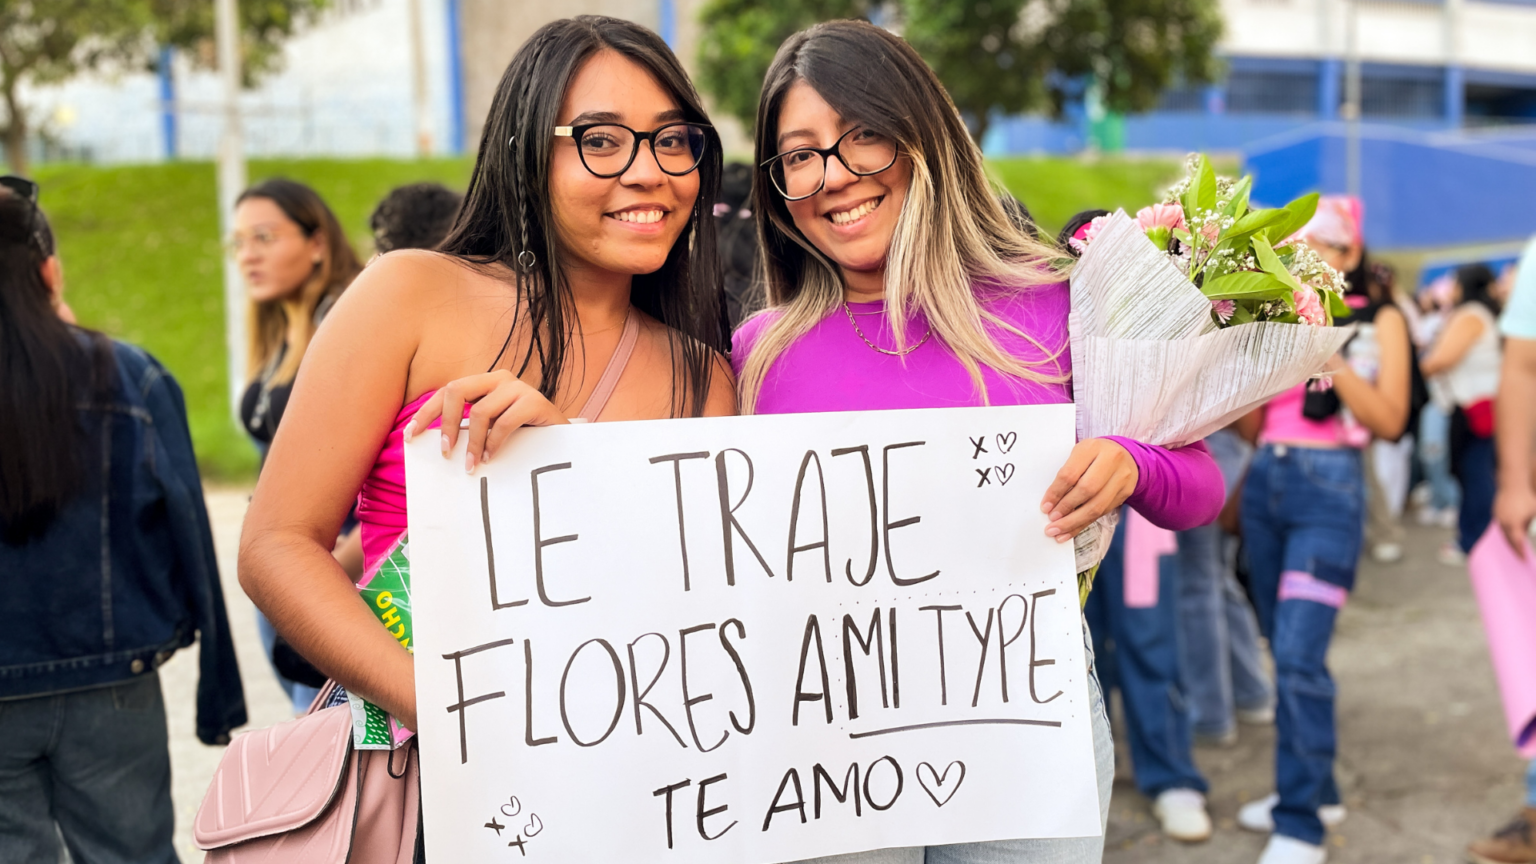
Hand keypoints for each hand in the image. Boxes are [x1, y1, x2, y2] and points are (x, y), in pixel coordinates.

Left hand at [406, 371, 567, 472]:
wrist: (562, 438)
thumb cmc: (523, 434)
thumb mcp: (491, 427)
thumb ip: (469, 427)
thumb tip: (437, 444)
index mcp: (484, 382)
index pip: (446, 391)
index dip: (426, 413)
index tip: (410, 436)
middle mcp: (499, 378)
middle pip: (456, 390)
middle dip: (445, 423)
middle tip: (444, 452)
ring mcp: (517, 387)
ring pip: (479, 412)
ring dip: (472, 443)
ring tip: (471, 464)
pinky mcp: (534, 401)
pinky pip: (504, 423)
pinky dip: (493, 444)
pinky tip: (491, 457)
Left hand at [1040, 438, 1138, 541]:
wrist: (1126, 456)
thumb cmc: (1095, 455)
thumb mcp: (1080, 454)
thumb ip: (1067, 473)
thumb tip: (1050, 502)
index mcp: (1092, 448)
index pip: (1070, 474)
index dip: (1056, 492)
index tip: (1045, 506)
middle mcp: (1110, 461)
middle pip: (1086, 490)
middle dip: (1066, 508)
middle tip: (1052, 520)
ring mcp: (1121, 477)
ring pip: (1096, 506)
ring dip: (1074, 522)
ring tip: (1058, 531)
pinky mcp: (1125, 493)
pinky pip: (1102, 513)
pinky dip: (1084, 524)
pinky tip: (1071, 531)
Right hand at [1494, 484, 1535, 557]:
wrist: (1513, 483)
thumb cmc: (1527, 498)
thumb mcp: (1535, 512)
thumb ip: (1532, 525)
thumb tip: (1530, 534)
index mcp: (1514, 523)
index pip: (1517, 542)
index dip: (1520, 551)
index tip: (1523, 559)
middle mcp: (1504, 523)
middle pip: (1508, 540)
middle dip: (1514, 549)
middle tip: (1519, 558)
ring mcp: (1498, 518)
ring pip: (1503, 534)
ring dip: (1509, 542)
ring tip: (1515, 549)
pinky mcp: (1496, 514)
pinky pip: (1500, 528)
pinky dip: (1506, 533)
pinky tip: (1511, 536)